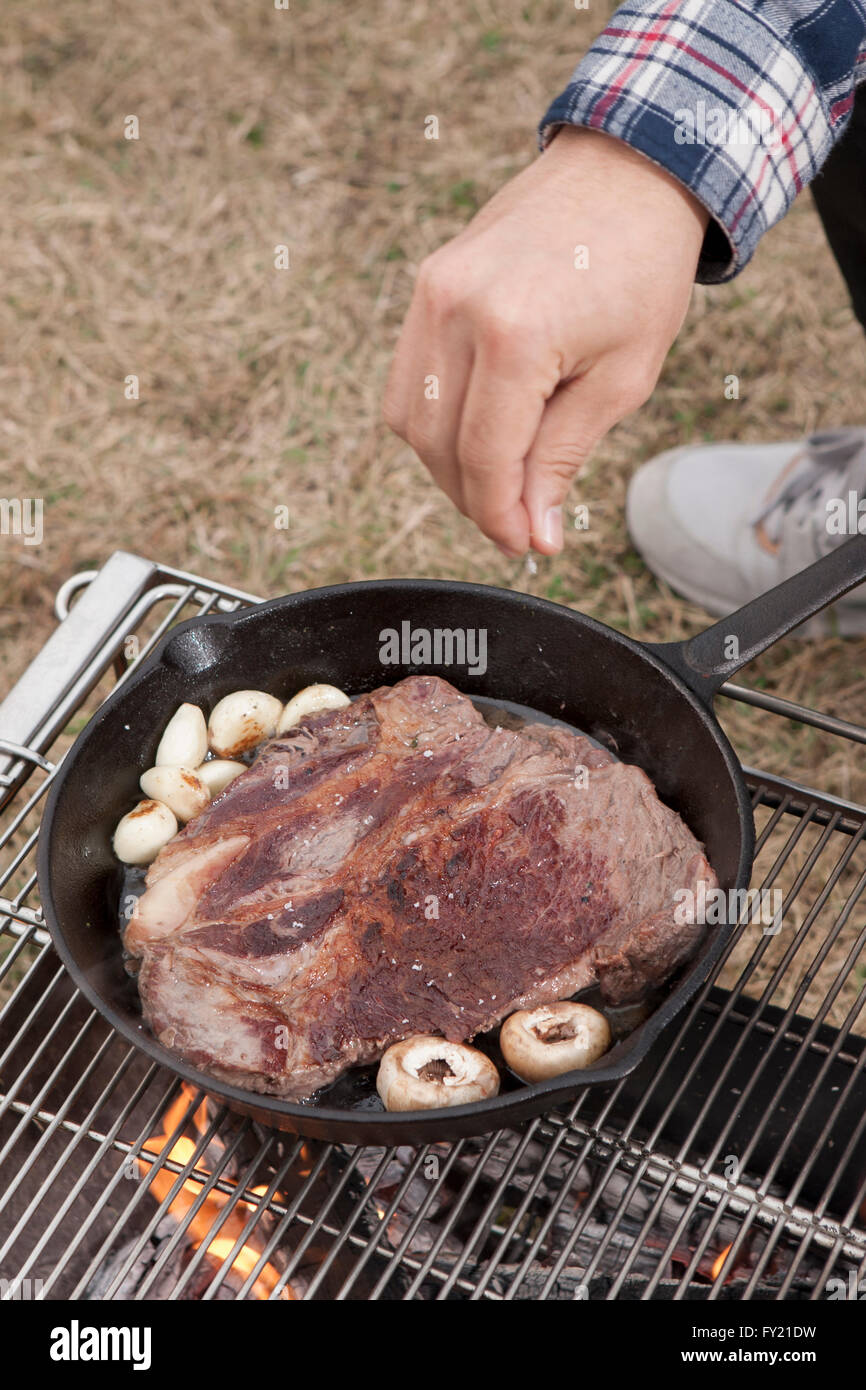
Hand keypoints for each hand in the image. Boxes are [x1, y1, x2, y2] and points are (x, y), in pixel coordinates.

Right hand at [383, 127, 708, 555]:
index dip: (499, 517)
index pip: (484, 458)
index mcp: (516, 334)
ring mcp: (433, 292)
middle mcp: (458, 310)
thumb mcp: (621, 378)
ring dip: (447, 465)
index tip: (523, 547)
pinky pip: (410, 379)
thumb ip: (563, 458)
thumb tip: (533, 532)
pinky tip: (479, 430)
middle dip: (475, 498)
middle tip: (517, 522)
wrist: (627, 170)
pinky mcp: (428, 284)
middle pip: (438, 446)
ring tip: (500, 478)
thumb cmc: (640, 267)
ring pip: (410, 419)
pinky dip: (435, 420)